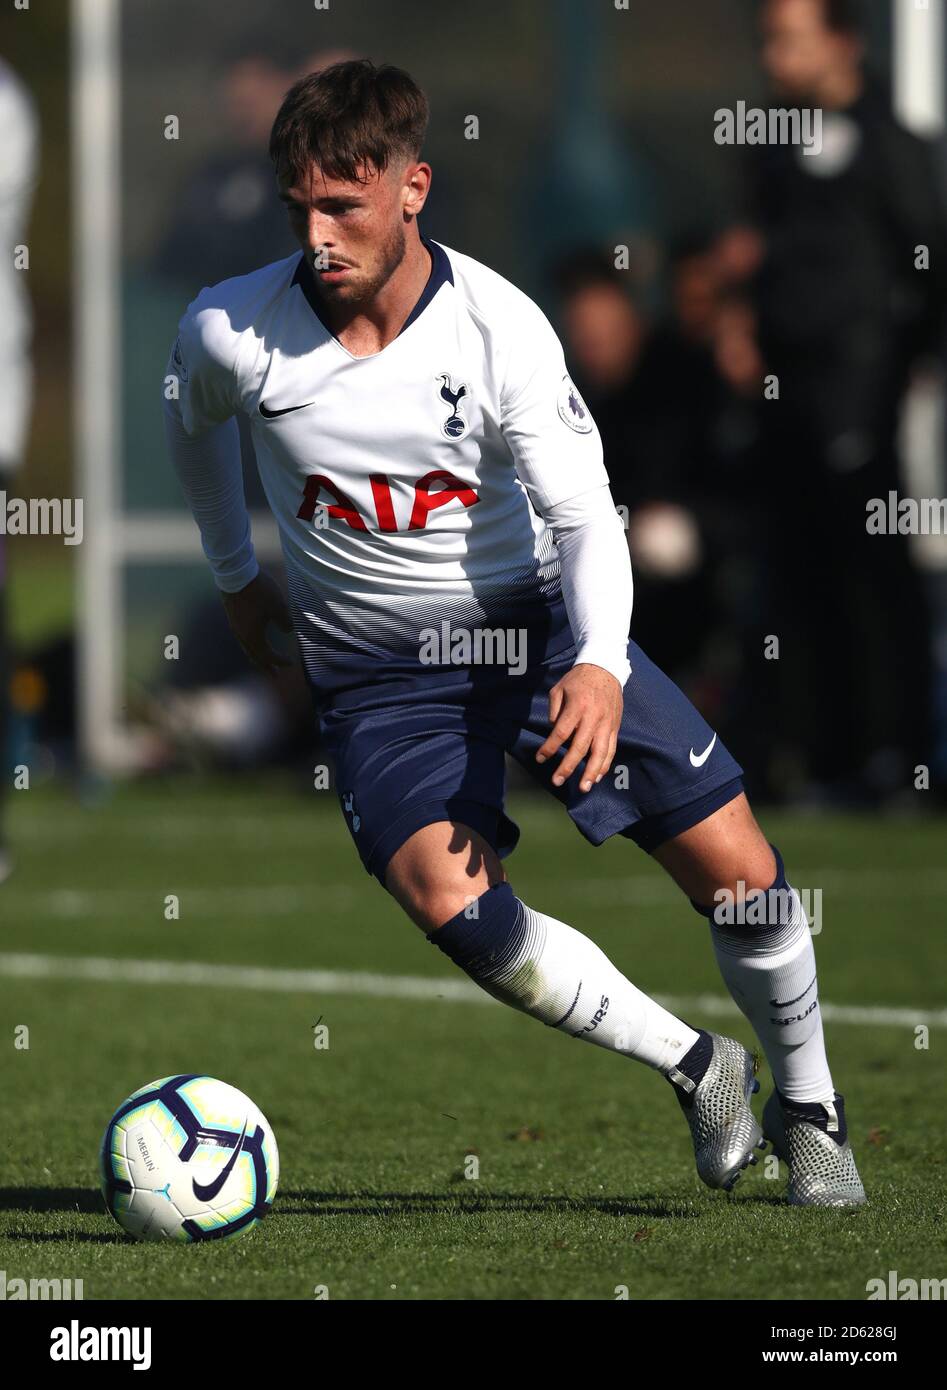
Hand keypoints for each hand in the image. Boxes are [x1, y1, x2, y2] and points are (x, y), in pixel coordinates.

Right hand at [220, 572, 293, 673]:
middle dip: (266, 666)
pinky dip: (251, 645)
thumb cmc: (259, 591)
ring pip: (247, 647)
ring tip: (264, 661)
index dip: (280, 661)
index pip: (268, 655)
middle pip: (254, 656)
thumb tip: (288, 630)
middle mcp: (242, 635)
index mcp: (253, 636)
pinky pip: (243, 638)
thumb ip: (285, 622)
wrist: (235, 573)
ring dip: (257, 656)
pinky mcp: (233, 617)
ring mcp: (235, 626)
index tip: (291, 663)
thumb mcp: (279, 606)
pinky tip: (255, 640)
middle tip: (275, 675)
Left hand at [536, 663, 622, 792]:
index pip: (561, 733)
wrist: (606, 669)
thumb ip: (554, 711)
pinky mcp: (614, 727)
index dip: (549, 748)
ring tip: (584, 787)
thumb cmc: (578, 680)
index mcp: (577, 707)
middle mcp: (593, 717)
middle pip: (580, 747)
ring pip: (600, 753)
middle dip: (568, 766)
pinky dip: (605, 764)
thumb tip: (554, 732)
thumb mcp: (558, 689)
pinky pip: (611, 749)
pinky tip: (598, 776)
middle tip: (557, 781)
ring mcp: (606, 724)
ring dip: (591, 772)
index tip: (540, 758)